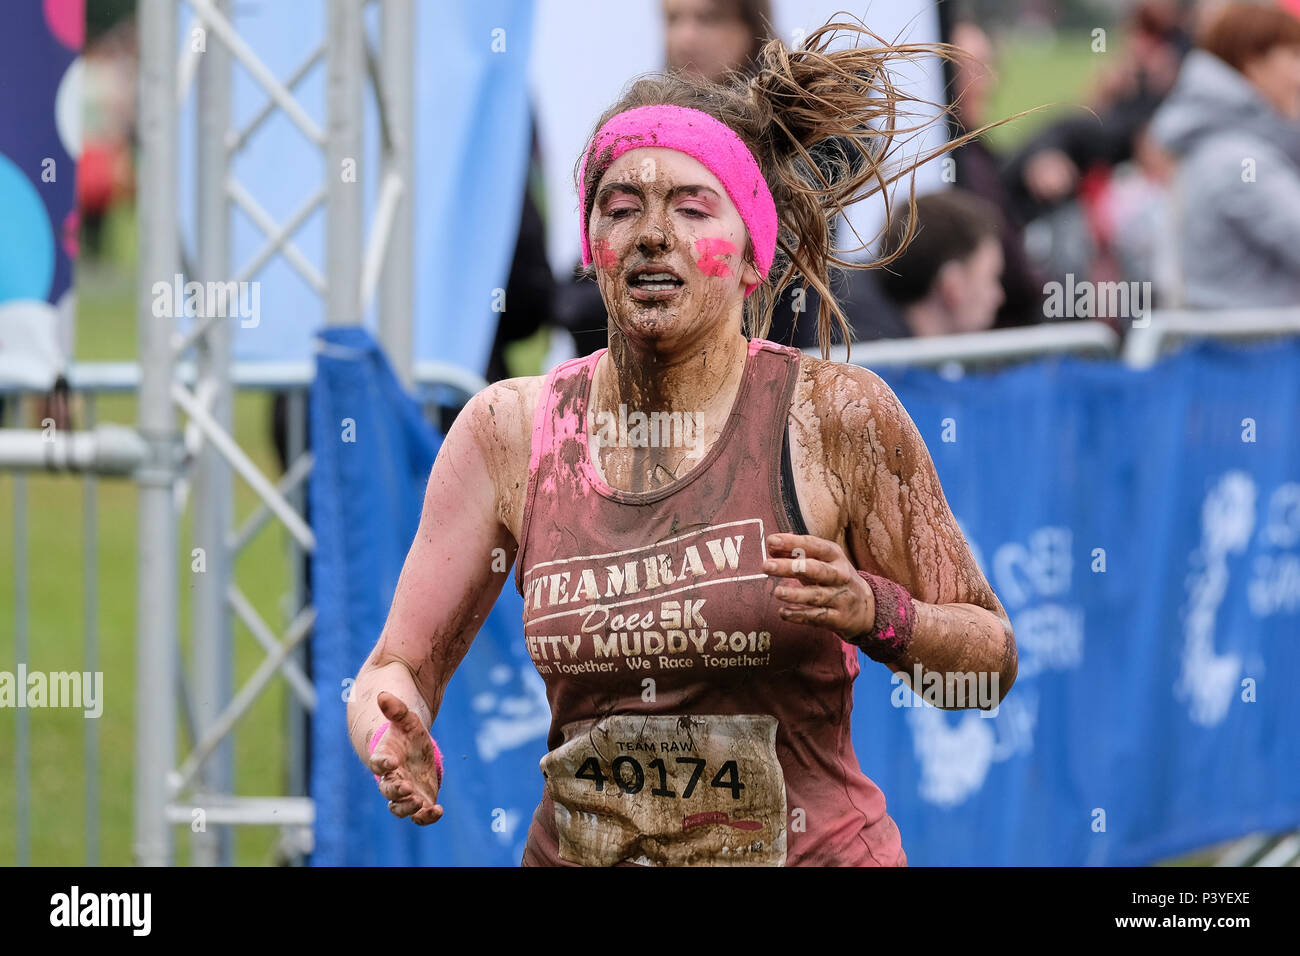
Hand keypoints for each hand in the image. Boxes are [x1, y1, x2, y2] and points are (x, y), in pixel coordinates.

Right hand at [369, 691, 443, 824]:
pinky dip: (426, 817)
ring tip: (421, 803)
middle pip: (387, 791)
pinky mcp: (419, 800)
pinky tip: (438, 810)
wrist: (413, 750)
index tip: (390, 763)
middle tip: (408, 789)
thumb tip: (383, 695)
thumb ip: (396, 710)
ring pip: (400, 808)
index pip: (378, 763)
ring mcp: (405, 792)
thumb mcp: (406, 719)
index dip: (381, 764)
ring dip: (408, 809)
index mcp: (386, 758)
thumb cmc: (407, 734)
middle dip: (396, 792)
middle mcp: (392, 779)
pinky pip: (419, 815)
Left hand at [763, 533, 875, 642]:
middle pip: (815, 569)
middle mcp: (840, 575)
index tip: (772, 541)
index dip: (793, 543)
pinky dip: (799, 615)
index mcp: (835, 556)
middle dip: (791, 567)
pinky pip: (817, 617)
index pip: (814, 546)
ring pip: (816, 595)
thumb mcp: (823, 561)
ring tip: (777, 592)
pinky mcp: (838, 618)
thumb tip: (772, 545)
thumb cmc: (835, 578)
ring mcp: (840, 597)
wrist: (866, 607)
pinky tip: (783, 613)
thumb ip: (798, 553)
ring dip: (795, 594)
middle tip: (767, 566)